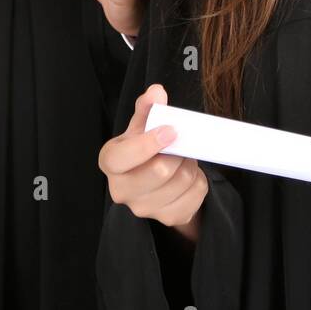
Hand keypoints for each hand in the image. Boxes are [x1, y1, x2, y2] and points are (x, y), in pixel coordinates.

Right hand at [98, 84, 206, 242]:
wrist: (155, 179)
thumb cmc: (144, 148)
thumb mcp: (141, 125)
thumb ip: (147, 107)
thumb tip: (156, 92)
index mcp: (111, 162)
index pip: (123, 158)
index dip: (148, 144)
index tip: (171, 130)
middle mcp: (122, 190)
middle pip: (159, 171)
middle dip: (177, 153)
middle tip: (180, 144)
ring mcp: (145, 208)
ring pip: (182, 181)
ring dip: (190, 164)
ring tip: (183, 158)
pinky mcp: (168, 217)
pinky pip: (196, 194)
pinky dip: (199, 180)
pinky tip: (188, 174)